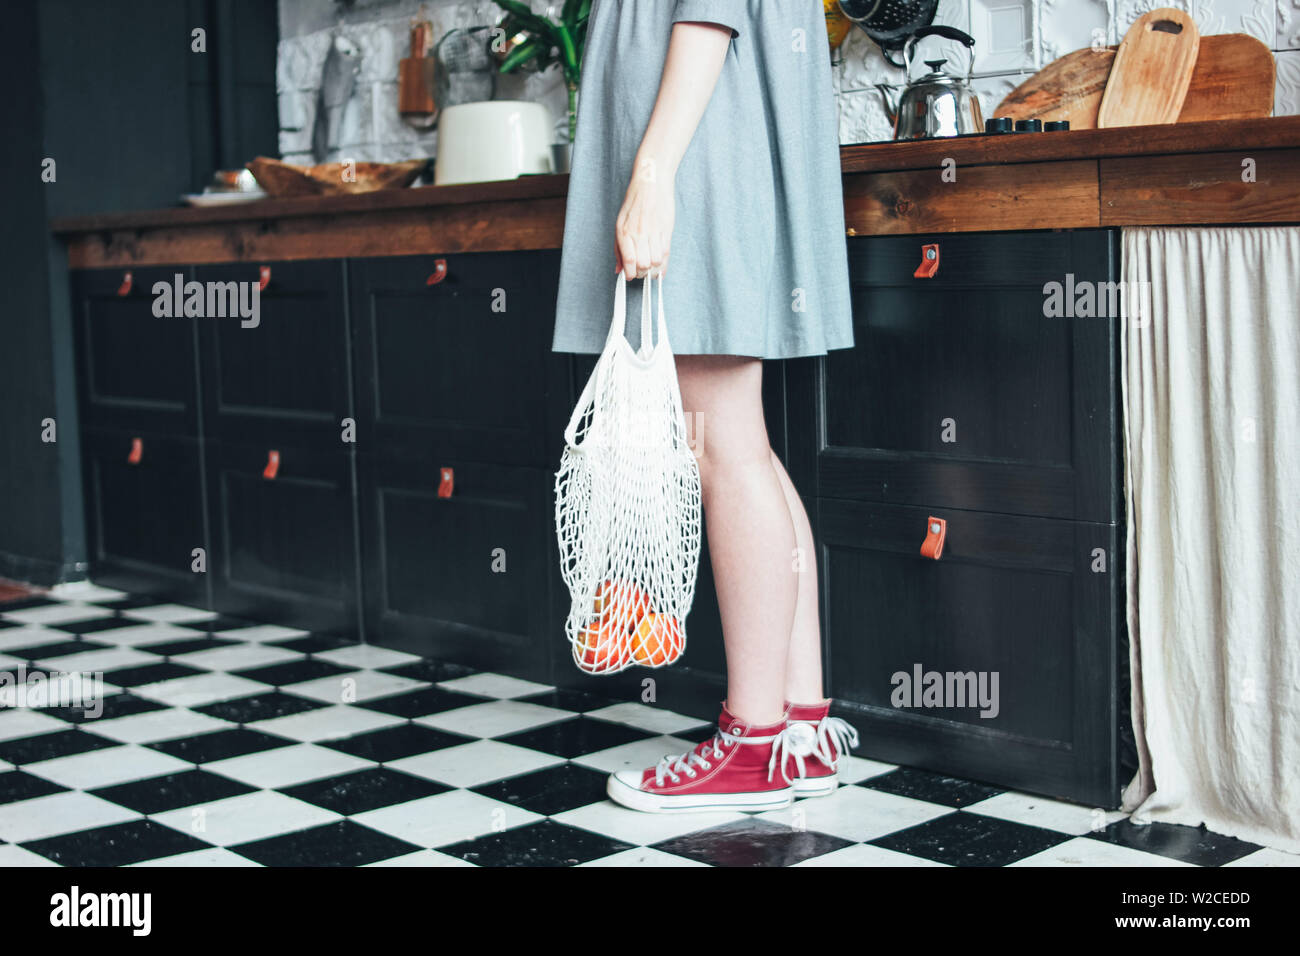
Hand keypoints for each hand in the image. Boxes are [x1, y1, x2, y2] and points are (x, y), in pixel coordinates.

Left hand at [615, 156, 673, 279]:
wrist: (651, 183)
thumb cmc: (634, 201)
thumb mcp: (620, 223)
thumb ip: (618, 248)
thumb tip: (618, 269)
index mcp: (624, 231)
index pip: (629, 261)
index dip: (630, 273)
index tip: (630, 276)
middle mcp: (639, 233)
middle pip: (643, 265)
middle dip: (641, 273)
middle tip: (640, 271)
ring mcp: (654, 232)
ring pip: (656, 262)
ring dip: (653, 269)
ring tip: (650, 267)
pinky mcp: (666, 230)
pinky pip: (666, 254)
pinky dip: (663, 264)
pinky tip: (659, 266)